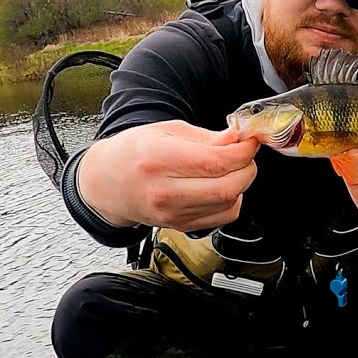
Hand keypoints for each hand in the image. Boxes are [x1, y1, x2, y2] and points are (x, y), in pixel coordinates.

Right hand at [78, 120, 259, 232]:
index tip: (249, 140)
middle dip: (247, 168)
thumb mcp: (167, 130)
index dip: (242, 151)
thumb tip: (239, 138)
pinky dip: (232, 200)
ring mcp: (173, 214)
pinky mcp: (181, 226)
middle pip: (227, 187)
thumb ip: (207, 137)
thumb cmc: (133, 153)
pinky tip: (221, 186)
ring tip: (231, 168)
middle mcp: (164, 191)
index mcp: (158, 159)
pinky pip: (222, 217)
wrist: (108, 184)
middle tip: (245, 154)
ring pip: (229, 204)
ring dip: (241, 183)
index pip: (215, 162)